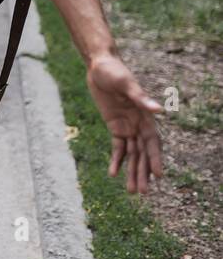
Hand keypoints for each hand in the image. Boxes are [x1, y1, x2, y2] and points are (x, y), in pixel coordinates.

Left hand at [85, 53, 163, 193]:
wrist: (99, 66)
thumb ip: (141, 98)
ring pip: (132, 154)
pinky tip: (113, 174)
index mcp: (146, 116)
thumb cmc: (115, 71)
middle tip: (143, 192)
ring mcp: (128, 126)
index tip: (159, 176)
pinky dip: (117, 160)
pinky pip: (118, 147)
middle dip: (143, 172)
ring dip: (132, 171)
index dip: (155, 158)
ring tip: (133, 191)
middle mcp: (140, 124)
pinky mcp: (115, 126)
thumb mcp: (126, 83)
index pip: (153, 142)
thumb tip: (159, 111)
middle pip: (142, 153)